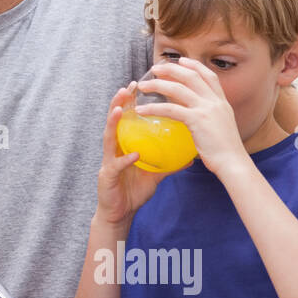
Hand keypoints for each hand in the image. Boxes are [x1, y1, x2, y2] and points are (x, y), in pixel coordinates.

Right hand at [96, 84, 170, 223]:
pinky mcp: (107, 175)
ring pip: (109, 137)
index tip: (137, 85)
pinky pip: (118, 165)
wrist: (121, 213)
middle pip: (114, 122)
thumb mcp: (154, 174)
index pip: (126, 119)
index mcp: (124, 145)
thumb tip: (190, 156)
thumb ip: (168, 163)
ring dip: (113, 122)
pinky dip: (125, 159)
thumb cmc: (134, 191)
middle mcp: (114, 149)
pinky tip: (134, 153)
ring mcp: (108, 161)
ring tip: (120, 109)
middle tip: (127, 87)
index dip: (130, 102)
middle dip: (119, 103)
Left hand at [135, 58, 247, 177]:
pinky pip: (171, 109)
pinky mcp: (197, 120)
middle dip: (171, 69)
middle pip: (191, 76)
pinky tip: (142, 110)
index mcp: (222, 102)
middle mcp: (215, 102)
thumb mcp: (221, 127)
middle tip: (155, 68)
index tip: (181, 60)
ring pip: (178, 89)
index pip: (209, 75)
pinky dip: (154, 108)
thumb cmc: (226, 151)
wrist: (234, 163)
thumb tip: (197, 116)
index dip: (194, 66)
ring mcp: (207, 109)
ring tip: (143, 86)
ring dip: (157, 85)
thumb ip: (210, 117)